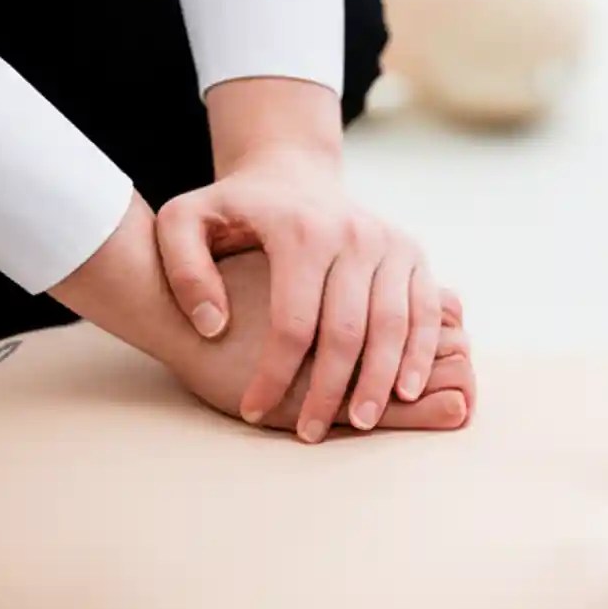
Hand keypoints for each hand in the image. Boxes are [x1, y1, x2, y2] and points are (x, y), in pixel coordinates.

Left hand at [157, 148, 444, 442]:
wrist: (291, 174)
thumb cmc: (234, 210)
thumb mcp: (184, 221)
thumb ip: (183, 270)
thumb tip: (213, 325)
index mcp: (300, 232)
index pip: (292, 323)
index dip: (273, 374)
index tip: (252, 410)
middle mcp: (354, 234)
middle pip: (347, 330)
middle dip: (329, 389)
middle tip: (310, 433)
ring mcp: (389, 242)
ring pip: (393, 326)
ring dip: (380, 381)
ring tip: (359, 423)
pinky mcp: (412, 253)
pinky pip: (424, 312)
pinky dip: (418, 354)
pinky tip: (403, 392)